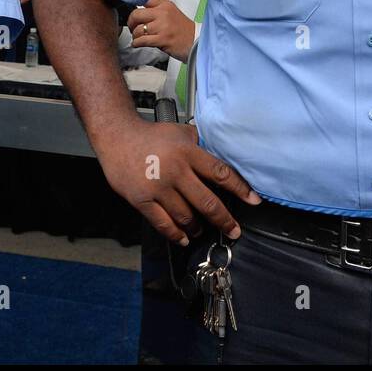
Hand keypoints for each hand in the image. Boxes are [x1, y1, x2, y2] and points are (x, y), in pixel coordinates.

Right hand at [93, 117, 260, 244]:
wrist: (117, 136)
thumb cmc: (150, 135)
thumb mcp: (180, 132)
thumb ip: (200, 145)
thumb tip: (221, 155)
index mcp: (188, 153)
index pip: (220, 173)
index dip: (240, 189)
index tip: (253, 200)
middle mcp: (175, 171)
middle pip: (207, 202)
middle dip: (224, 220)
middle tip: (233, 230)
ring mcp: (158, 187)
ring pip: (186, 216)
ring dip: (197, 228)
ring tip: (201, 231)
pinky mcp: (142, 200)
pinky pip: (163, 223)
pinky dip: (175, 234)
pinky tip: (183, 238)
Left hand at [127, 0, 196, 62]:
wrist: (195, 42)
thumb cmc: (183, 29)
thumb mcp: (172, 13)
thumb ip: (157, 10)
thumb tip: (138, 12)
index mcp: (165, 5)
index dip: (135, 6)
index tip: (133, 14)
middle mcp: (163, 13)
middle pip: (136, 14)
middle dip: (131, 23)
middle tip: (133, 28)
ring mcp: (162, 26)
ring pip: (138, 29)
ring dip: (135, 36)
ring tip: (138, 38)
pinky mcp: (162, 39)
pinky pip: (142, 41)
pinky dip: (136, 43)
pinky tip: (137, 44)